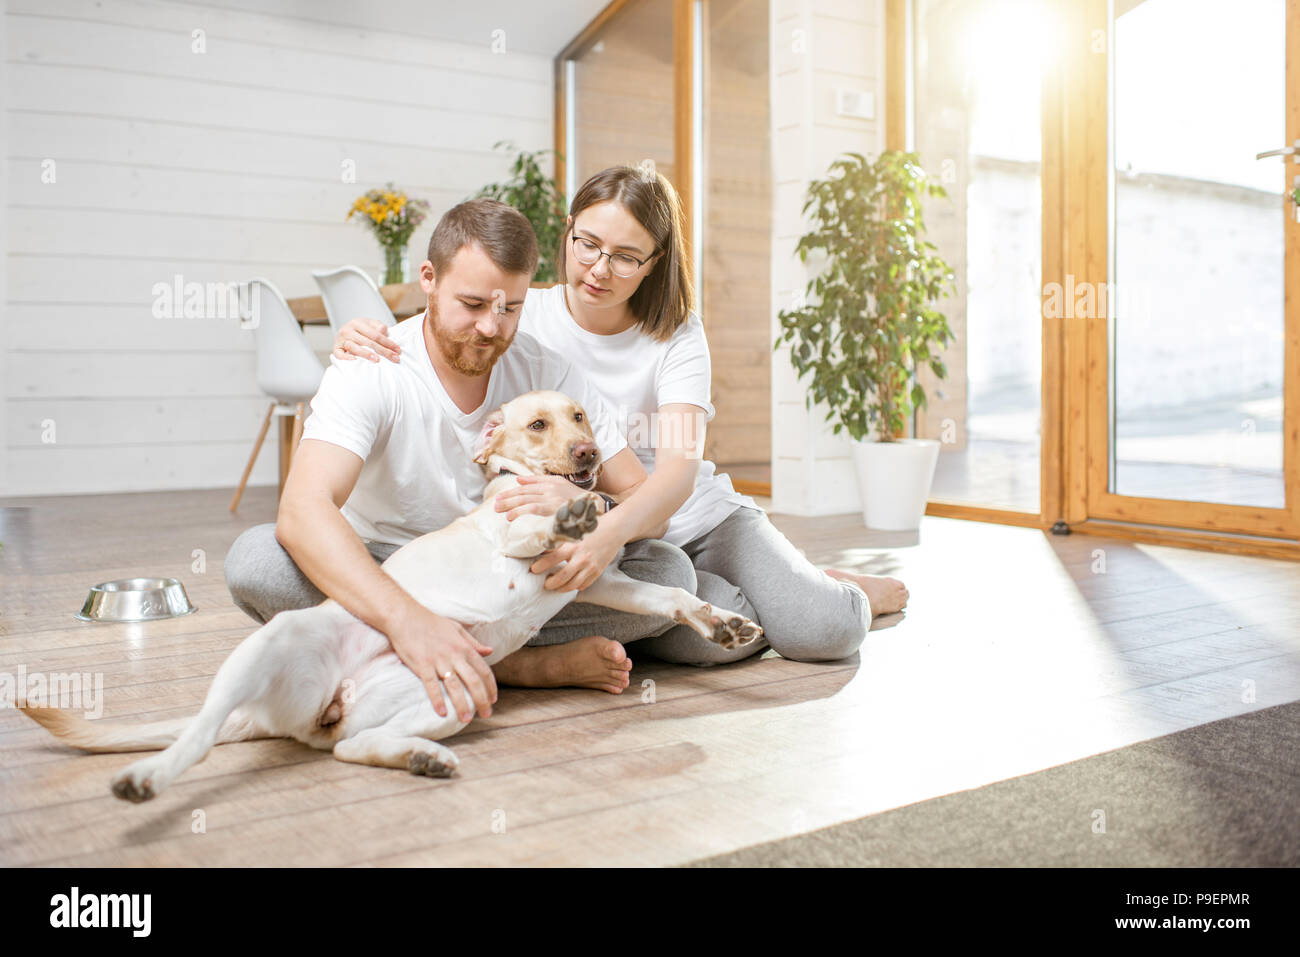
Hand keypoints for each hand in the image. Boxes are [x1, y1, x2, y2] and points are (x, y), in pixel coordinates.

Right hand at [333, 318, 400, 362]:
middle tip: (394, 358)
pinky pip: (339, 354)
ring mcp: (341, 340)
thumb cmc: (360, 329)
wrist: (344, 331)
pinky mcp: (336, 348)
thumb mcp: (370, 324)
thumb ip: (378, 326)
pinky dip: (346, 358)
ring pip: (354, 347)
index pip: (375, 334)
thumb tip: (383, 331)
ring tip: (377, 360)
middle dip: (383, 351)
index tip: (398, 350)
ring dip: (366, 354)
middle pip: (368, 342)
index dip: (388, 342)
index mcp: (357, 323)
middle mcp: (347, 330)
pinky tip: (355, 361)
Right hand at [384, 605, 496, 721]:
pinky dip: (437, 699)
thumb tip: (489, 651)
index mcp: (464, 647)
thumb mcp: (456, 629)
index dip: (490, 687)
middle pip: (473, 681)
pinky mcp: (422, 665)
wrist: (405, 617)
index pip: (483, 670)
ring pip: (455, 686)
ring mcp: (438, 661)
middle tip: (486, 714)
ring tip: (466, 719)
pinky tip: (442, 712)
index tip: (493, 700)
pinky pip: (431, 686)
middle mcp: (454, 655)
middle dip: (482, 700)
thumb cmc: (431, 622)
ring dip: (462, 704)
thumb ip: (473, 643)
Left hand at [494, 474, 598, 521]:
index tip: (502, 496)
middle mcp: (550, 487)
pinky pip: (532, 508)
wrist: (597, 506)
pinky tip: (511, 516)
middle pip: (523, 492)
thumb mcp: (561, 486)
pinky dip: (520, 511)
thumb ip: (540, 481)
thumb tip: (519, 480)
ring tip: (498, 510)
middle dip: (508, 497)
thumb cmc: (580, 499)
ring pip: (525, 499)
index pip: (528, 485)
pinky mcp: (552, 507)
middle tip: (496, 504)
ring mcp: (550, 497)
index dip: (513, 490)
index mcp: (551, 482)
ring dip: (510, 504)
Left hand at [530, 526, 621, 591]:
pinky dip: (575, 586)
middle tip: (545, 583)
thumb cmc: (593, 527)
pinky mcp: (598, 571)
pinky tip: (570, 584)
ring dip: (561, 588)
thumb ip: (561, 540)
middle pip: (562, 577)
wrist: (615, 529)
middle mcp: (581, 557)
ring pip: (572, 585)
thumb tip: (544, 548)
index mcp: (573, 545)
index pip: (552, 558)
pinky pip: (584, 584)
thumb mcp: (575, 531)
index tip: (533, 569)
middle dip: (550, 583)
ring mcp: (591, 566)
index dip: (540, 566)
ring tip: (555, 587)